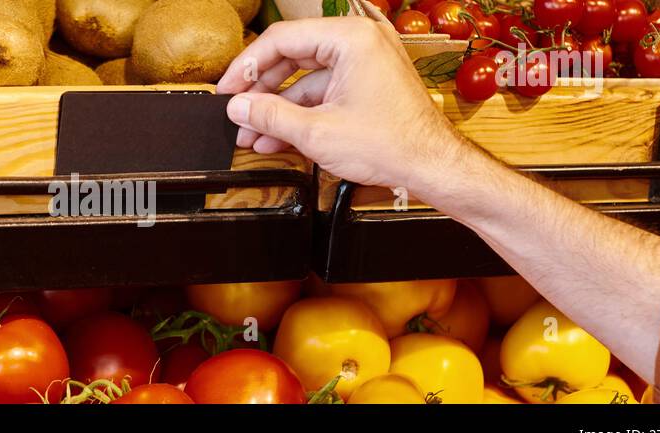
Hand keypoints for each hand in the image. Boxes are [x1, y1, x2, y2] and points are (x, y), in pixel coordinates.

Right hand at [216, 17, 468, 193]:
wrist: (432, 166)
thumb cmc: (392, 144)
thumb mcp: (316, 132)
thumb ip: (270, 114)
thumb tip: (237, 106)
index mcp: (350, 39)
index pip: (281, 39)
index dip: (246, 66)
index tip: (227, 89)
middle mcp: (359, 41)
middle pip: (292, 55)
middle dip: (261, 89)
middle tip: (235, 109)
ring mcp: (365, 61)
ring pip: (305, 76)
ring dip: (277, 106)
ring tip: (251, 132)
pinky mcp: (367, 82)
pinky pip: (323, 89)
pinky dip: (300, 111)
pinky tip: (275, 135)